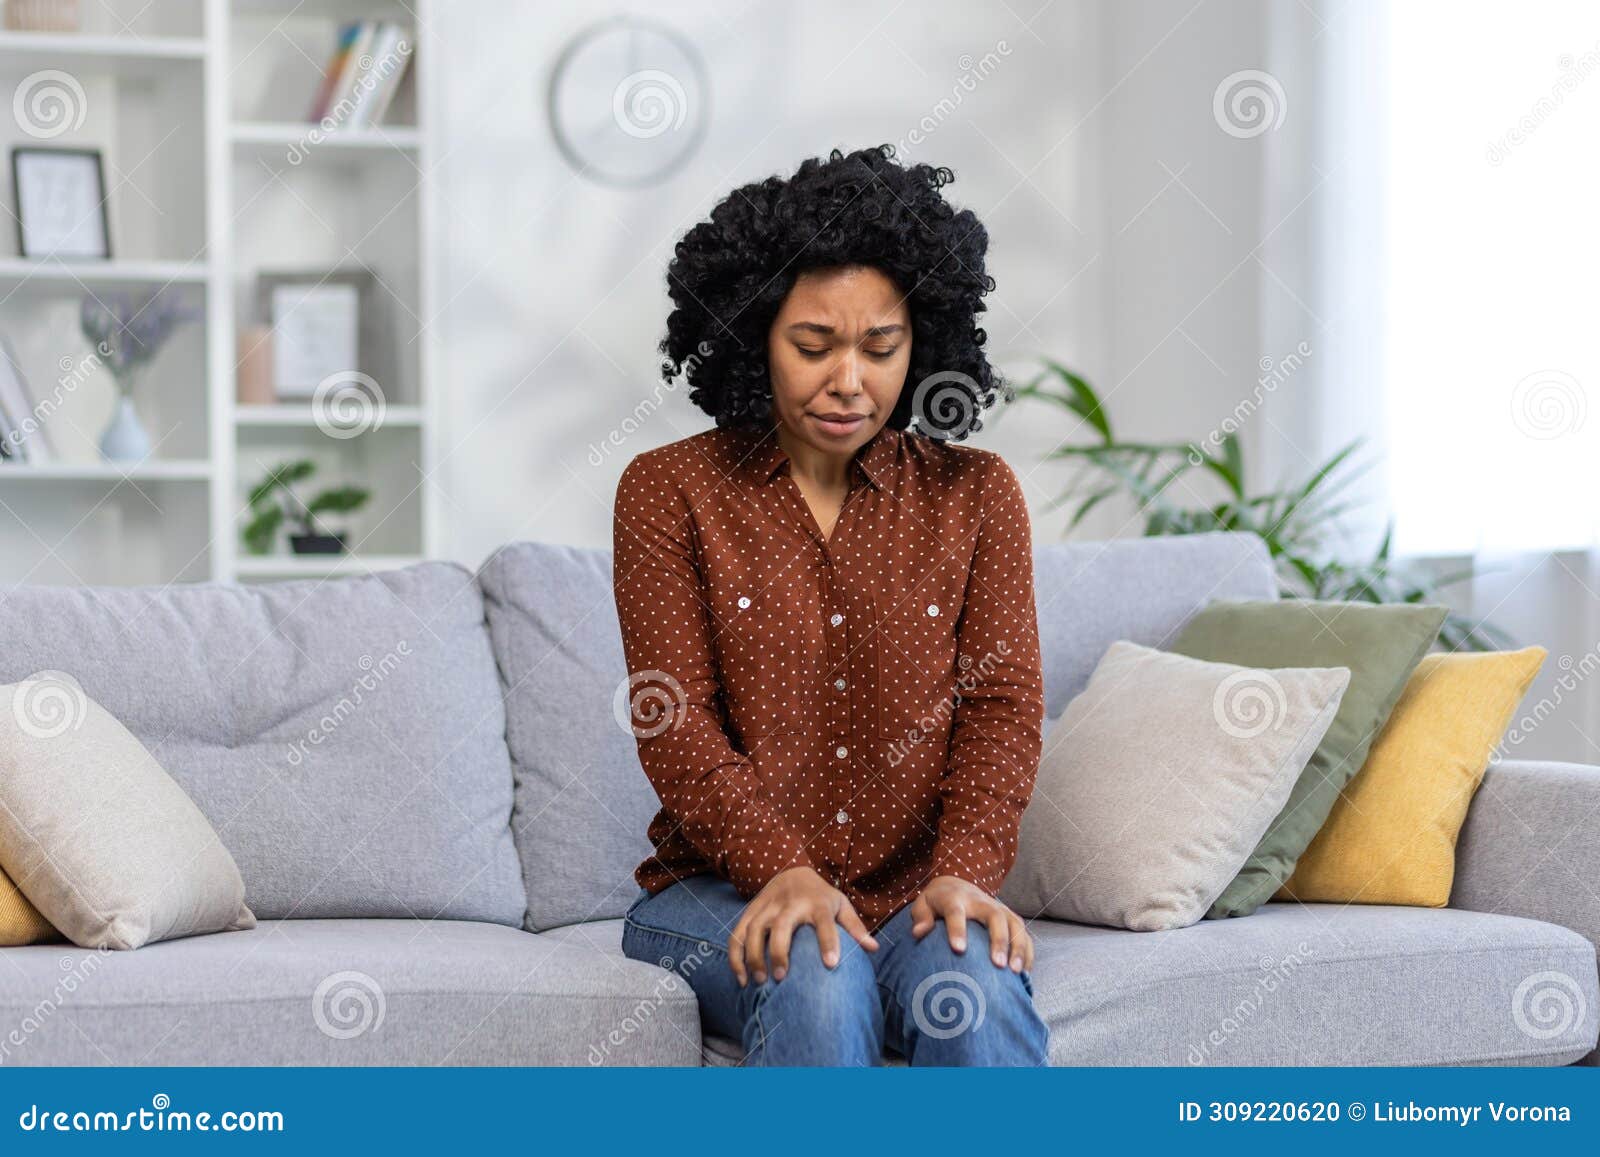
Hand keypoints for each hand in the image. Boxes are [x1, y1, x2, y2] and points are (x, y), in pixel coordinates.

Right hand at [728, 866, 877, 985]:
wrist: (791, 870)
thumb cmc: (820, 895)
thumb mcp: (841, 904)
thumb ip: (855, 927)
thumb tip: (874, 949)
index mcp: (817, 902)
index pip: (824, 921)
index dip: (828, 941)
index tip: (831, 965)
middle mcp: (790, 903)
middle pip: (781, 925)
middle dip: (779, 951)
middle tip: (781, 978)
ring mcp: (767, 906)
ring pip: (754, 930)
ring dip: (753, 956)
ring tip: (759, 982)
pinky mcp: (750, 912)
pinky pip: (737, 934)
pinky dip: (736, 956)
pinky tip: (741, 978)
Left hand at [910, 875, 1033, 972]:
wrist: (956, 886)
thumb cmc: (937, 903)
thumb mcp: (923, 905)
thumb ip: (921, 917)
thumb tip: (919, 932)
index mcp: (955, 898)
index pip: (956, 912)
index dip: (958, 929)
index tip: (958, 949)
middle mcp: (981, 901)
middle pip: (994, 916)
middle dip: (998, 940)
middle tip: (998, 965)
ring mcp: (999, 908)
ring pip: (1014, 924)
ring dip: (1017, 947)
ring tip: (1016, 972)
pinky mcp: (1011, 917)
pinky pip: (1024, 934)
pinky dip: (1027, 952)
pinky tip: (1024, 973)